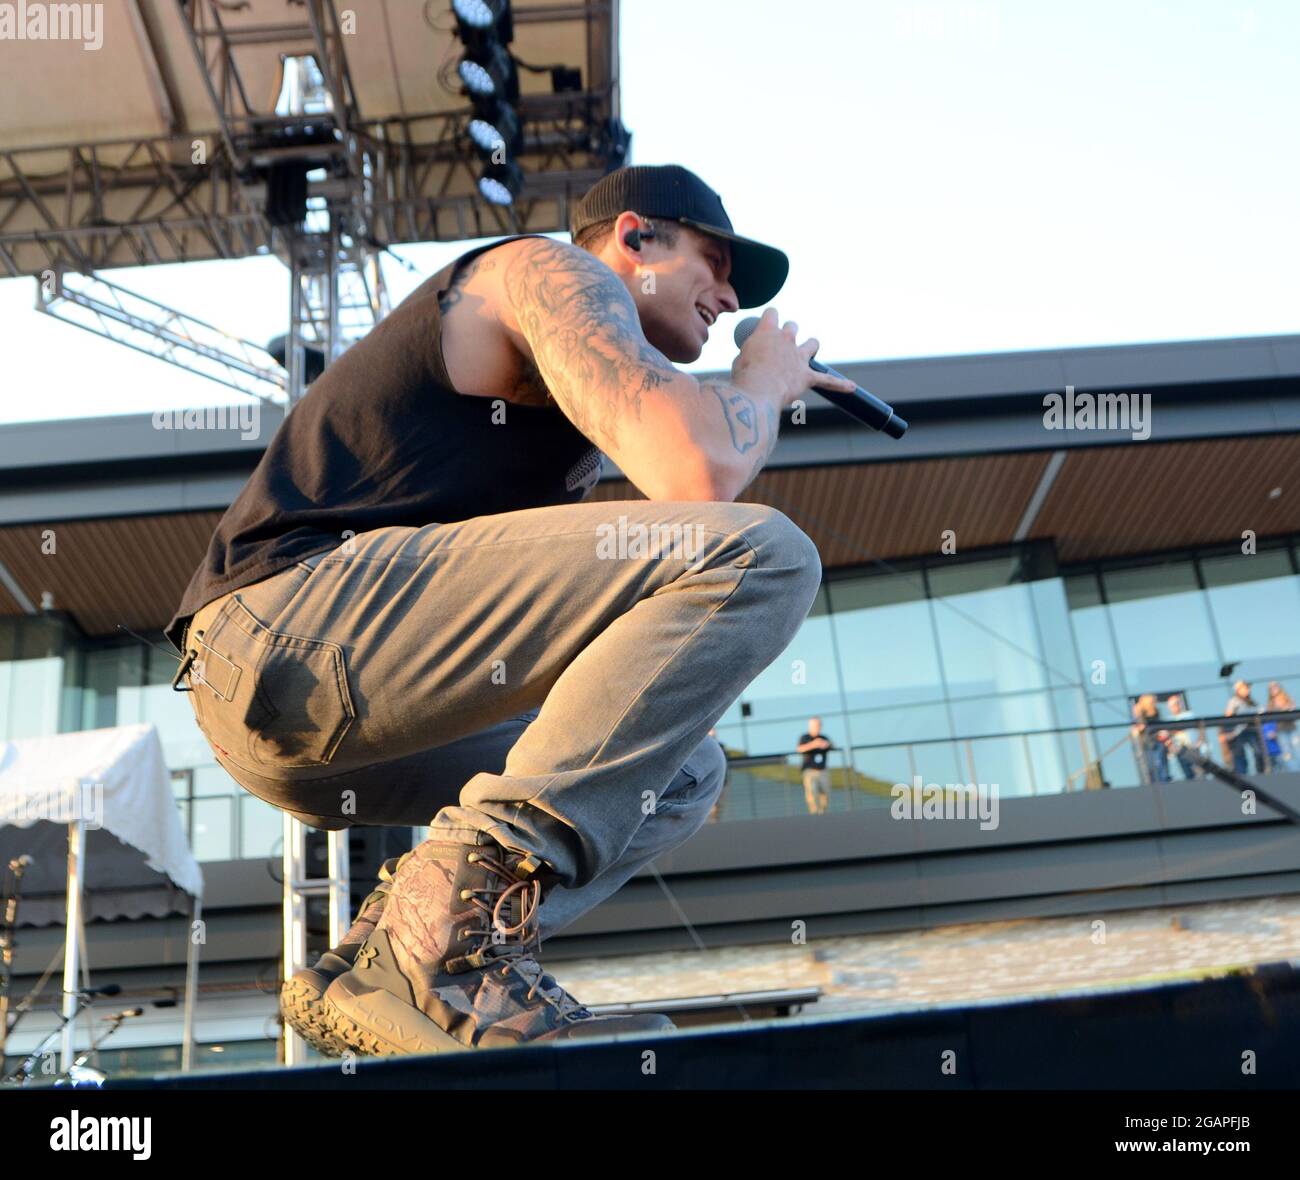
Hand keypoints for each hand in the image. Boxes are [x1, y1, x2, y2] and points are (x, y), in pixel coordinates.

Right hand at [730, 306, 857, 410]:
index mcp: (767, 331)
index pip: (772, 313)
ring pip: (811, 344)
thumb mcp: (738, 360)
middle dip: (788, 332)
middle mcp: (786, 339)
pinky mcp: (807, 377)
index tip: (766, 326)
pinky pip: (828, 381)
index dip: (770, 318)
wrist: (756, 392)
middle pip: (793, 326)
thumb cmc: (742, 377)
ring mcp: (799, 357)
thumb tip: (751, 364)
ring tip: (809, 350)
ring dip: (810, 346)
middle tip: (780, 345)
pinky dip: (839, 385)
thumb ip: (748, 356)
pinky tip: (851, 387)